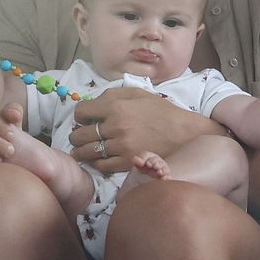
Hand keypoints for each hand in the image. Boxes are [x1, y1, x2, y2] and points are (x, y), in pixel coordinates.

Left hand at [71, 86, 220, 172]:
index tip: (83, 119)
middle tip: (78, 137)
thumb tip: (92, 103)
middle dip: (76, 135)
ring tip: (81, 151)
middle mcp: (115, 126)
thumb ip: (113, 94)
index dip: (80, 116)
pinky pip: (102, 166)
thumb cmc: (161, 111)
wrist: (183, 132)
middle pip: (80, 135)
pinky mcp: (127, 163)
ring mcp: (120, 146)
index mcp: (115, 106)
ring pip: (87, 152)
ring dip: (81, 151)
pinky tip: (98, 159)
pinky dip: (96, 163)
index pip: (81, 112)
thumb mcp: (137, 93)